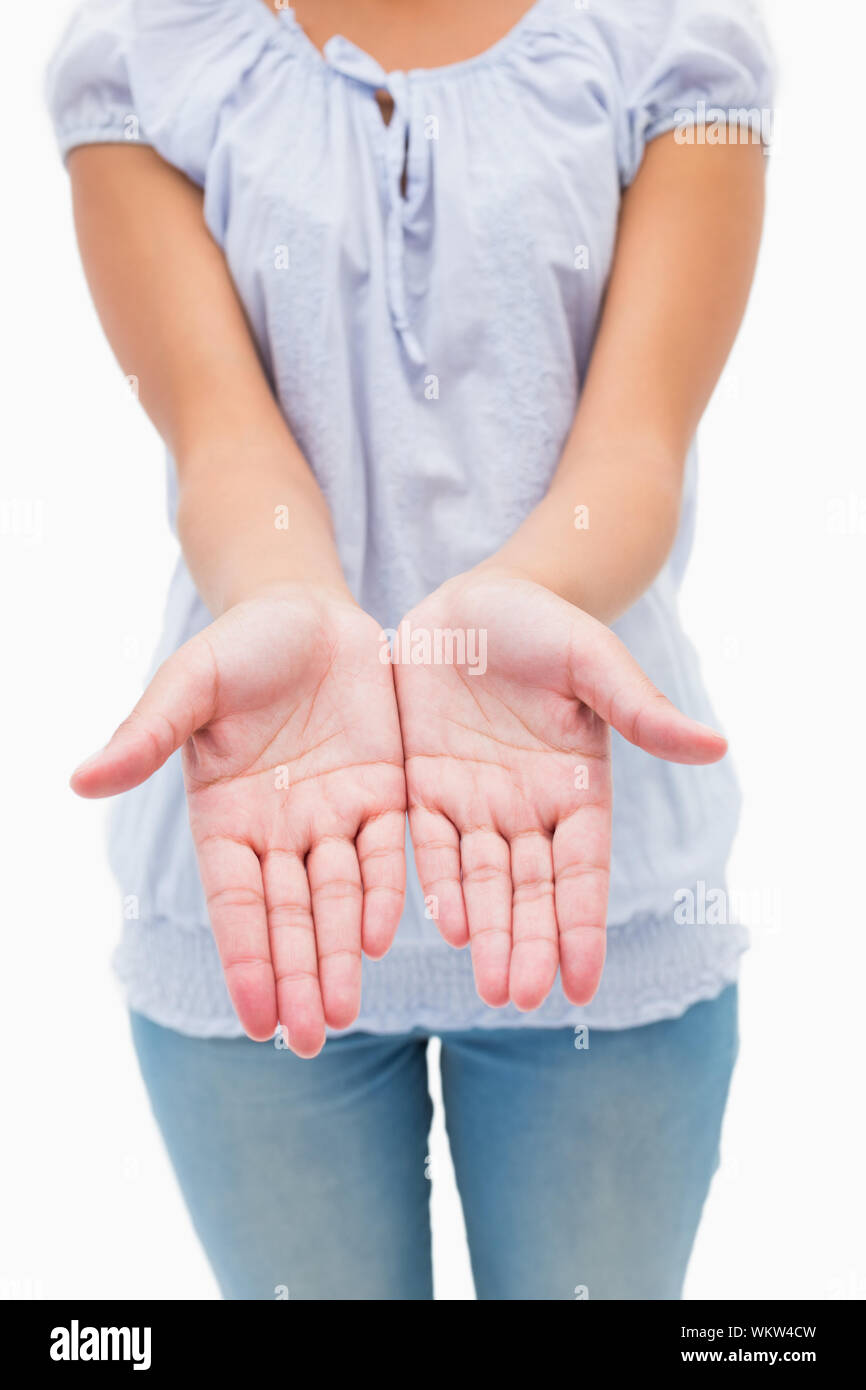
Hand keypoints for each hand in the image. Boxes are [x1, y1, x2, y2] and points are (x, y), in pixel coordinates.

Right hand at [71, 587, 405, 1055]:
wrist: (308, 609)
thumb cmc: (238, 645)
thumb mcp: (190, 684)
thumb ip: (146, 734)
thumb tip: (78, 782)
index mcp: (227, 817)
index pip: (236, 903)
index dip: (246, 958)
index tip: (256, 1019)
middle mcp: (280, 830)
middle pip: (290, 916)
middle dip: (298, 977)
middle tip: (310, 1042)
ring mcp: (334, 814)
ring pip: (339, 899)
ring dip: (341, 956)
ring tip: (344, 1014)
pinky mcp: (384, 791)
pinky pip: (388, 851)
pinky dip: (385, 893)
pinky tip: (385, 937)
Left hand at [393, 569, 725, 1011]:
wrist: (471, 600)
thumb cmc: (544, 625)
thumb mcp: (593, 661)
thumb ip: (640, 710)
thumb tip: (717, 747)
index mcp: (577, 788)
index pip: (582, 871)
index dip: (581, 925)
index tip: (580, 986)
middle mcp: (527, 809)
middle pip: (530, 890)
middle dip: (530, 944)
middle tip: (521, 998)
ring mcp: (475, 801)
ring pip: (480, 881)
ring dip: (487, 933)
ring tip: (489, 989)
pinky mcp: (424, 786)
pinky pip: (428, 844)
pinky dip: (434, 884)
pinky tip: (441, 925)